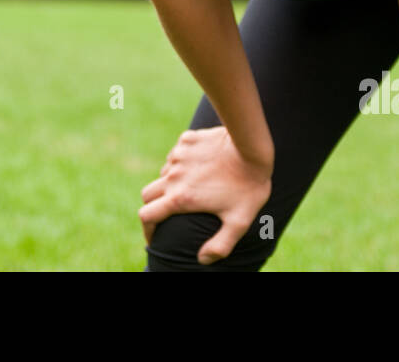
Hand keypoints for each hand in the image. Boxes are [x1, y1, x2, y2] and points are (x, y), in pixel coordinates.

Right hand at [138, 126, 272, 265]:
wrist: (251, 146)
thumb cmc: (248, 186)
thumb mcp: (239, 222)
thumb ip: (220, 245)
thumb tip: (203, 260)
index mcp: (180, 198)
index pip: (147, 216)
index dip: (148, 230)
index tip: (155, 238)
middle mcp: (173, 176)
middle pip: (148, 194)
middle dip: (154, 205)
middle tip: (169, 212)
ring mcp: (178, 155)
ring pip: (164, 172)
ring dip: (171, 182)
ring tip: (191, 187)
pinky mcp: (186, 140)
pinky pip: (177, 154)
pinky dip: (182, 162)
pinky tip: (201, 164)